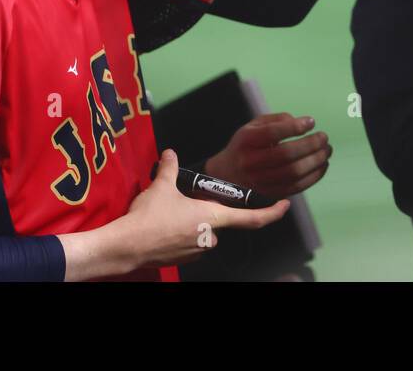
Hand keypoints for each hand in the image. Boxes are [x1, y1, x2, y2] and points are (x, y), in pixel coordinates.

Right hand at [78, 149, 288, 275]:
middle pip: (220, 222)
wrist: (127, 245)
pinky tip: (164, 226)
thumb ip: (169, 168)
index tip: (285, 205)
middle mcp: (209, 237)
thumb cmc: (150, 216)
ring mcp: (196, 251)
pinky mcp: (182, 259)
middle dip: (207, 211)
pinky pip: (189, 243)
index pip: (252, 218)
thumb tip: (170, 153)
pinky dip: (182, 234)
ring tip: (170, 212)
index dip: (272, 212)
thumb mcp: (161, 186)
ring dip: (193, 222)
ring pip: (203, 233)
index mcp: (213, 217)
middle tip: (187, 200)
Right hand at [203, 113, 331, 197]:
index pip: (272, 133)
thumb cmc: (245, 146)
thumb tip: (301, 123)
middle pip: (286, 154)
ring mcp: (260, 181)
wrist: (227, 175)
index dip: (294, 127)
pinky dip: (314, 176)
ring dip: (316, 161)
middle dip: (311, 145)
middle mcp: (251, 162)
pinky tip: (322, 165)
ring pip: (294, 173)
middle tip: (324, 137)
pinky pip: (297, 187)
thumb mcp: (254, 126)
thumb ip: (276, 121)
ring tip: (327, 150)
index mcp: (246, 141)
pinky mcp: (270, 194)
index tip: (311, 122)